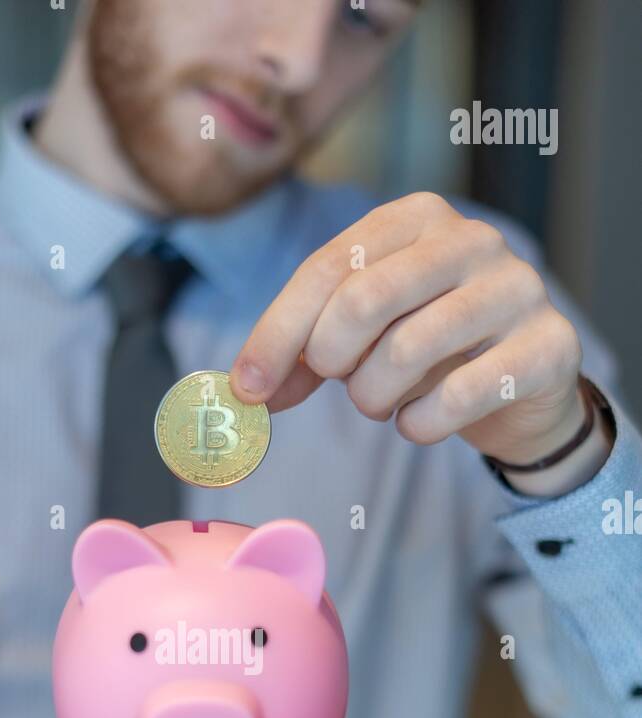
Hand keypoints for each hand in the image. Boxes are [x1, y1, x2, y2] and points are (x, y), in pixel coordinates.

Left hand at [230, 190, 587, 467]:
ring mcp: (516, 289)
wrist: (522, 387)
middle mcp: (471, 240)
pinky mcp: (546, 346)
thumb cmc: (429, 351)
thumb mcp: (362, 336)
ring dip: (375, 398)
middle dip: (331, 361)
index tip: (247, 388)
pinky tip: (421, 421)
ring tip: (384, 401)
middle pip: (363, 301)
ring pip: (407, 351)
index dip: (277, 333)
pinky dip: (420, 425)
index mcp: (416, 218)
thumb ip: (303, 350)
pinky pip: (455, 398)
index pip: (326, 268)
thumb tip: (246, 389)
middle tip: (342, 385)